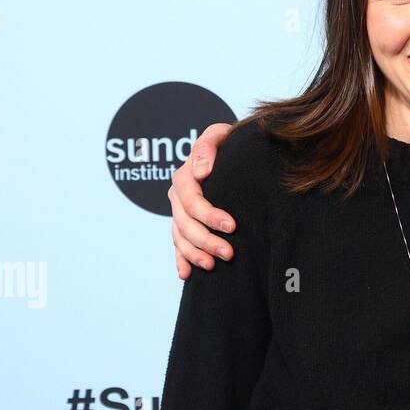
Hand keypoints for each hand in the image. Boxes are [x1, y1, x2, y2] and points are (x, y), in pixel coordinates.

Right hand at [169, 122, 234, 278]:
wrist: (232, 152)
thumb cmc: (229, 142)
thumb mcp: (220, 135)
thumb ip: (208, 146)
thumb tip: (200, 171)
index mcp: (185, 176)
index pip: (191, 200)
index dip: (209, 215)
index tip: (232, 225)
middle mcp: (178, 195)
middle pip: (185, 224)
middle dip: (206, 241)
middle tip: (229, 253)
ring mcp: (179, 211)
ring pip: (181, 237)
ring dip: (195, 254)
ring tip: (213, 266)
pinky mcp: (184, 223)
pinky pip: (177, 244)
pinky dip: (181, 259)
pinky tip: (186, 274)